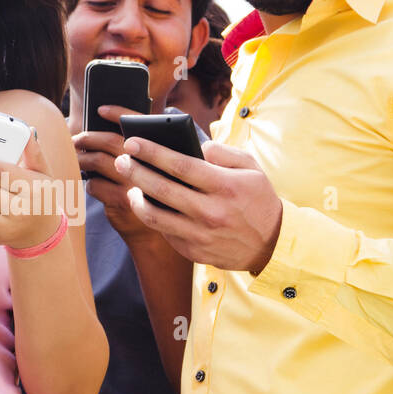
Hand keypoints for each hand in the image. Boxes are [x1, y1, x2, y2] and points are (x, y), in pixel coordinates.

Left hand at [74, 105, 152, 242]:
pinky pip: (95, 185)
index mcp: (158, 152)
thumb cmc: (146, 195)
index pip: (139, 123)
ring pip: (98, 162)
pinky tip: (92, 184)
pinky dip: (89, 183)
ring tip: (77, 160)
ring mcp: (135, 184)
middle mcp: (149, 166)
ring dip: (83, 159)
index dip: (120, 112)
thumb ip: (135, 152)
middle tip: (76, 140)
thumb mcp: (150, 171)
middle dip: (89, 137)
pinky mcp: (122, 202)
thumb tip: (98, 132)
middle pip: (110, 141)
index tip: (101, 109)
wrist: (152, 232)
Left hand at [116, 138, 282, 273]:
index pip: (180, 165)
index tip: (132, 142)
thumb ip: (224, 153)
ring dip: (136, 199)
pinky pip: (164, 232)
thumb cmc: (258, 200)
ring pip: (155, 216)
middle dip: (135, 171)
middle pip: (161, 189)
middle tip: (121, 161)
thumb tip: (196, 147)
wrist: (271, 245)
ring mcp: (200, 234)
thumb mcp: (252, 168)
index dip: (152, 152)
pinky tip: (147, 206)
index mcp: (224, 186)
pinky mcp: (193, 251)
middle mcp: (210, 211)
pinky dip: (153, 218)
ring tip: (130, 186)